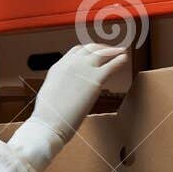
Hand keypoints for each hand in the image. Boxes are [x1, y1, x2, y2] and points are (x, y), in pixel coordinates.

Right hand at [8, 43, 129, 171]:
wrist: (49, 123)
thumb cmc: (47, 117)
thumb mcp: (50, 94)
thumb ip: (61, 87)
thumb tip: (66, 91)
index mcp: (58, 67)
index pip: (76, 51)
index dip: (88, 50)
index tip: (95, 52)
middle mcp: (71, 64)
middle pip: (90, 48)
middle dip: (102, 48)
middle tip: (111, 50)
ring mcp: (83, 69)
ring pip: (102, 53)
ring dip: (113, 51)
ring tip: (121, 51)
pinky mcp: (95, 79)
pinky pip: (112, 65)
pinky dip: (120, 60)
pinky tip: (124, 59)